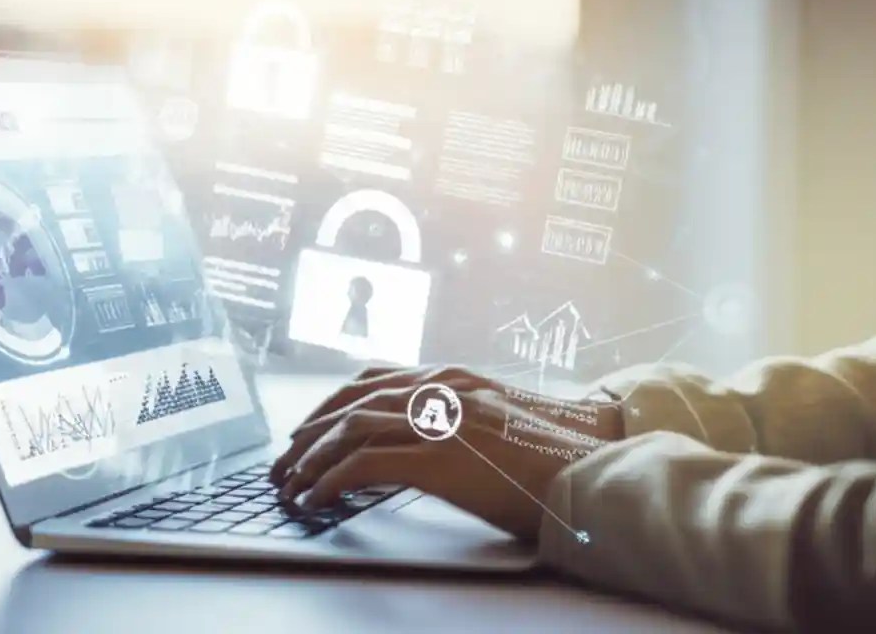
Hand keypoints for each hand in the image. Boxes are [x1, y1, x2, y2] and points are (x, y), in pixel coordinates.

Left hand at [269, 366, 621, 540]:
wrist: (591, 468)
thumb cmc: (552, 454)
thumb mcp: (499, 422)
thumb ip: (459, 418)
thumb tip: (422, 440)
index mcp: (452, 379)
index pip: (372, 379)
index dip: (330, 402)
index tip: (307, 425)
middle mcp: (440, 390)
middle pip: (351, 401)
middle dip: (309, 431)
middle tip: (284, 460)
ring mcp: (439, 420)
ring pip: (349, 429)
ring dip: (310, 458)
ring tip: (290, 484)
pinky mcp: (439, 458)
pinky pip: (364, 464)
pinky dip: (331, 480)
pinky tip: (317, 498)